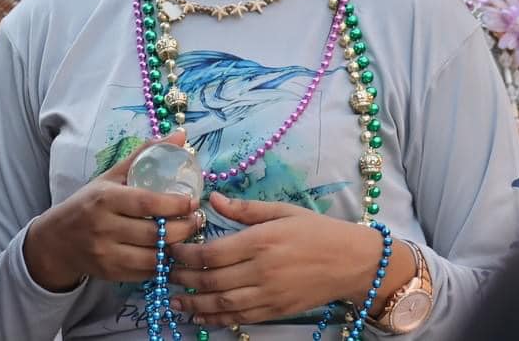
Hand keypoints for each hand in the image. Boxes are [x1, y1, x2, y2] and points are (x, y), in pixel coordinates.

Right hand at [23, 132, 201, 290]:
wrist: (58, 239)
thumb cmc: (89, 203)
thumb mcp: (110, 178)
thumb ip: (143, 156)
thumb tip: (180, 135)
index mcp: (104, 198)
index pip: (147, 203)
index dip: (175, 204)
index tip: (193, 201)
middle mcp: (104, 227)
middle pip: (155, 233)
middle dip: (184, 228)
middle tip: (197, 219)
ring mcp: (107, 253)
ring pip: (155, 257)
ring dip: (177, 248)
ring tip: (187, 236)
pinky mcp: (111, 273)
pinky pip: (147, 273)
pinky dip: (163, 264)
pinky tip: (170, 252)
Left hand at [170, 193, 387, 328]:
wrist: (354, 262)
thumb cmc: (317, 231)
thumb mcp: (282, 210)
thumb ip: (245, 208)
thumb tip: (211, 199)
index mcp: (261, 242)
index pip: (213, 253)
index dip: (186, 255)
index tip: (170, 250)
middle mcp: (262, 271)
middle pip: (214, 281)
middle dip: (185, 280)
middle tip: (164, 276)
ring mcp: (270, 294)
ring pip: (225, 304)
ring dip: (196, 305)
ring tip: (175, 303)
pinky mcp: (278, 310)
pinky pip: (243, 318)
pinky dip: (220, 320)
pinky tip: (203, 318)